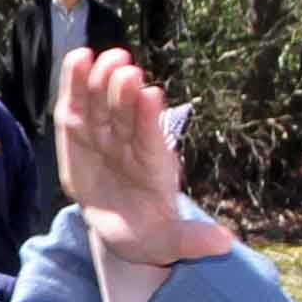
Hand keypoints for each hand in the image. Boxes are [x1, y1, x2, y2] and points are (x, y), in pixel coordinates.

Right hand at [54, 47, 230, 270]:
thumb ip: (189, 241)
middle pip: (127, 117)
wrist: (122, 226)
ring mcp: (106, 137)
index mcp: (154, 172)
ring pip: (104, 105)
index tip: (152, 96)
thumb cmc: (145, 235)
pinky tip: (78, 57)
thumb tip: (225, 244)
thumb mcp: (165, 245)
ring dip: (103, 80)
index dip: (150, 121)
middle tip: (127, 70)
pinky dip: (76, 83)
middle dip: (125, 95)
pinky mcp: (80, 133)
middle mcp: (131, 147)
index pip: (152, 142)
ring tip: (103, 56)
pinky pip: (79, 106)